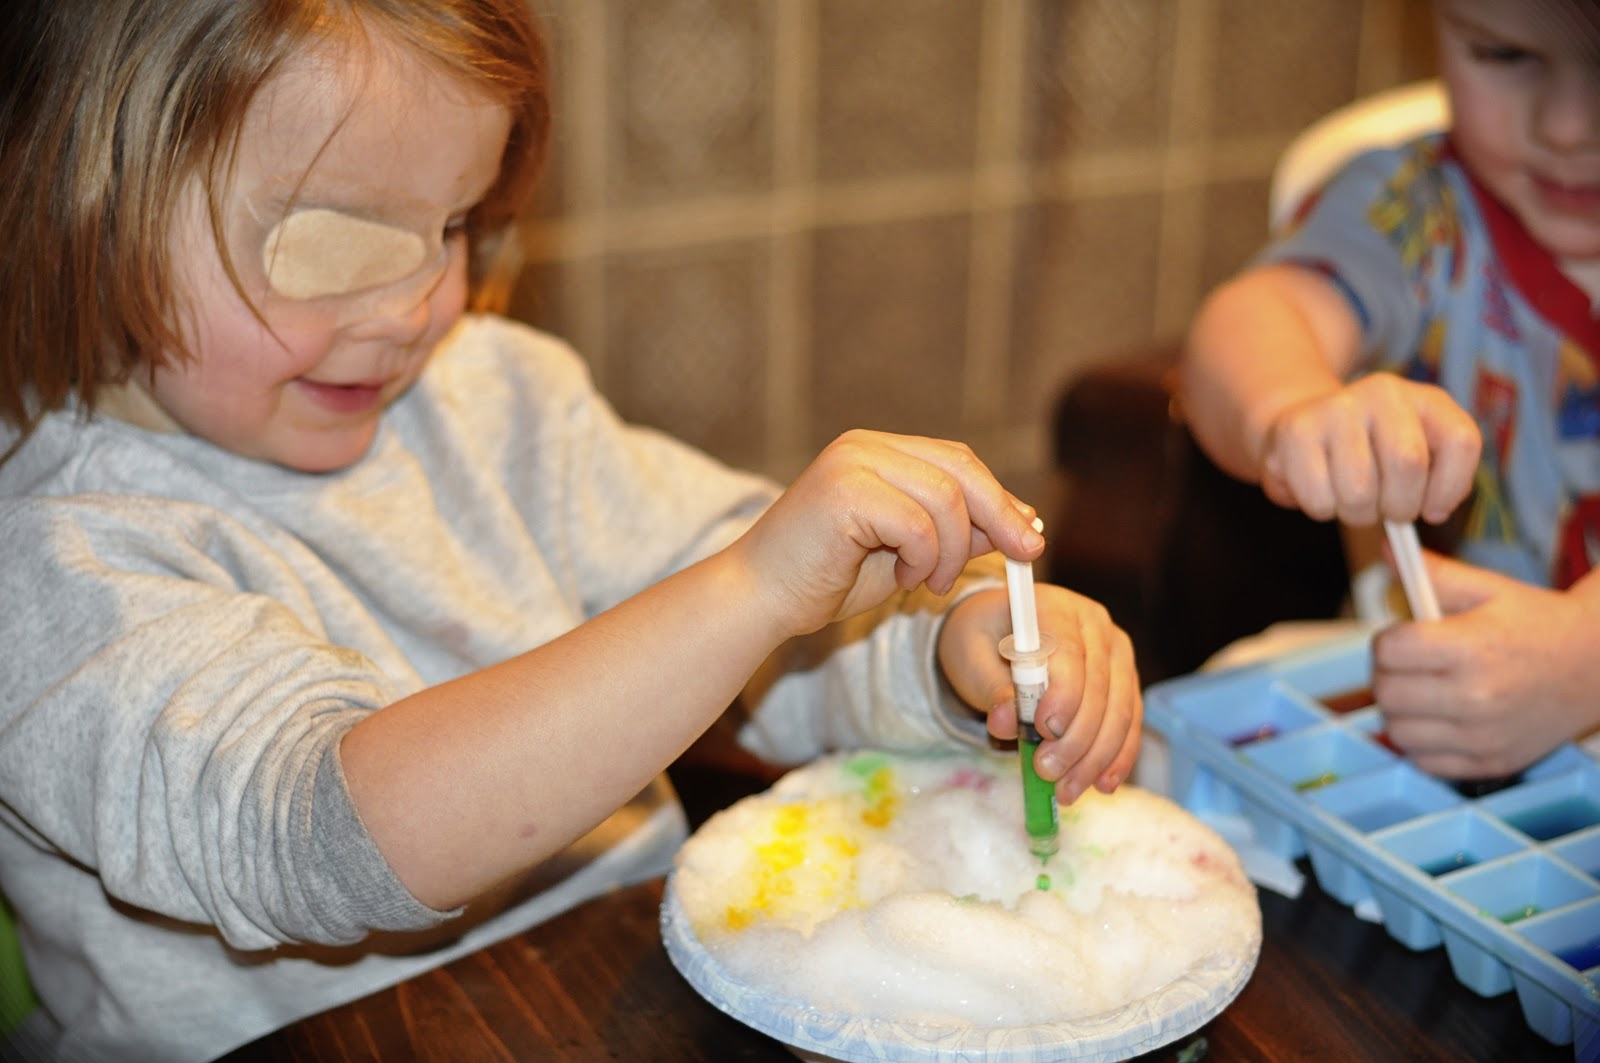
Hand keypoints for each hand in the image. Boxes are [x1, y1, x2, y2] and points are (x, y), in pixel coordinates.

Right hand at [732, 430, 1045, 638]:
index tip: (1029, 537)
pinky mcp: (844, 490)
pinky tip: (902, 579)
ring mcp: (852, 463)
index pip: (957, 461)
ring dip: (951, 552)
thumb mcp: (907, 555)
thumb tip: (1020, 523)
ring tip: (927, 583)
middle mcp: (864, 446)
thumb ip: (954, 534)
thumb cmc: (824, 579)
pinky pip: (917, 524)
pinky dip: (923, 559)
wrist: (758, 599)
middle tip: (1024, 556)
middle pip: (960, 469)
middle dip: (1000, 516)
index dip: (999, 498)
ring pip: (945, 499)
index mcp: (876, 451)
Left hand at [937, 584, 1140, 803]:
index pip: (1070, 653)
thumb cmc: (981, 641)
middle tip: (1048, 772)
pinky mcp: (1123, 680)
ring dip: (1097, 756)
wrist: (996, 634)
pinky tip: (1103, 784)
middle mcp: (1094, 625)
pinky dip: (1117, 755)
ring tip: (1068, 790)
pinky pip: (1130, 721)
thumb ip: (990, 689)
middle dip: (1077, 737)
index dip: (1064, 695)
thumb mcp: (971, 659)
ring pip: (1120, 709)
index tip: (1044, 731)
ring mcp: (1115, 652)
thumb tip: (1005, 723)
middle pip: (1100, 686)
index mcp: (1054, 607)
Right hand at [1259, 373, 1479, 525]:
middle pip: (1408, 464)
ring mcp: (1338, 408)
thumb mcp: (1416, 455)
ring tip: (1351, 501)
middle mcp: (1385, 393)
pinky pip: (1319, 497)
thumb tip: (1435, 511)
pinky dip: (1322, 510)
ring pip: (1359, 491)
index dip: (1449, 489)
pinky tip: (1321, 491)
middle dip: (1398, 507)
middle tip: (1386, 510)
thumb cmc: (1369, 453)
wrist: (1304, 425)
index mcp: (1427, 399)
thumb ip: (1438, 481)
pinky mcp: (1298, 430)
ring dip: (1357, 514)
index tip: (1432, 511)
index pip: (1461, 441)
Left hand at [1374, 553, 1599, 777]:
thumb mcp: (1488, 589)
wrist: (1598, 665)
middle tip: (1409, 665)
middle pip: (1387, 693)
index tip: (1402, 637)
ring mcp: (1484, 736)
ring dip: (1400, 711)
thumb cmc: (1538, 624)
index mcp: (1472, 648)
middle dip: (1388, 674)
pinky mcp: (1491, 763)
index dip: (1388, 639)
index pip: (1389, 650)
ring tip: (1424, 692)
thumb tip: (1387, 550)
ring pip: (1397, 732)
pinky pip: (1424, 761)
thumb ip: (1434, 574)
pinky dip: (1423, 743)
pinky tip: (1440, 720)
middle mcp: (1477, 697)